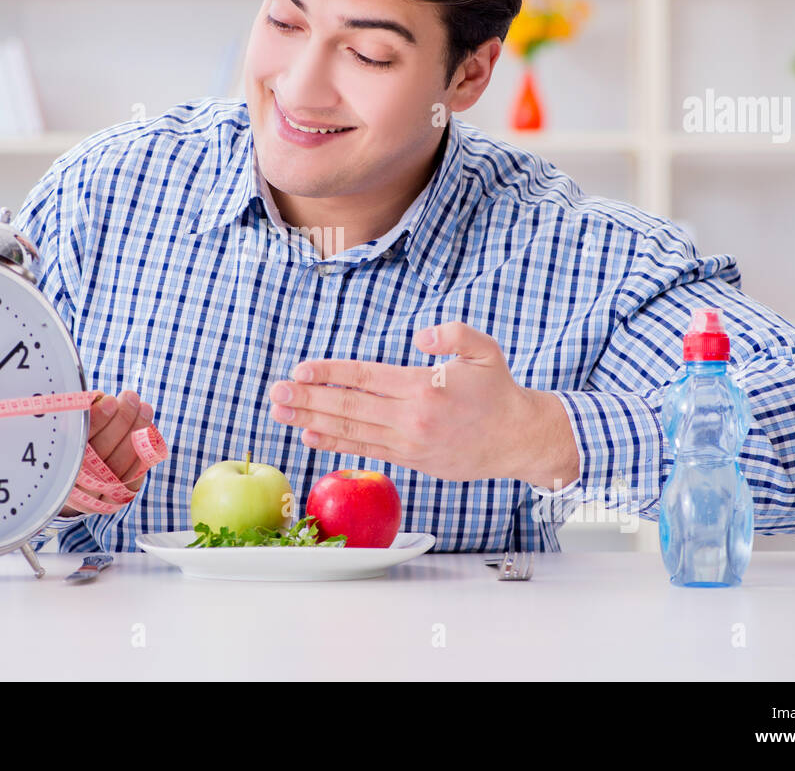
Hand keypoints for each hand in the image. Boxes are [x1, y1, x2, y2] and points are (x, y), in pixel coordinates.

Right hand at [58, 390, 167, 516]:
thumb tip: (99, 398)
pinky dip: (142, 454)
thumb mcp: (69, 426)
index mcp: (54, 463)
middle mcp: (71, 485)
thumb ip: (79, 415)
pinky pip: (132, 477)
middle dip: (122, 421)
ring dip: (136, 434)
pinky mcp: (112, 502)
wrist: (71, 481)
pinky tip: (146, 431)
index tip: (111, 400)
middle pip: (103, 453)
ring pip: (120, 466)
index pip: (78, 440)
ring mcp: (92, 497)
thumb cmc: (72, 442)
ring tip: (144, 409)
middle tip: (132, 398)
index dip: (97, 420)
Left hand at [265, 322, 579, 486]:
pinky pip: (366, 450)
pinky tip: (310, 435)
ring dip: (312, 421)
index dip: (331, 374)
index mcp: (424, 387)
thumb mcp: (484, 350)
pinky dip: (335, 444)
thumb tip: (420, 336)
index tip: (301, 369)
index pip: (366, 378)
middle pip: (350, 406)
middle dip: (309, 398)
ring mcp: (409, 442)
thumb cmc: (498, 390)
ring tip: (281, 413)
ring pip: (352, 431)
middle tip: (276, 392)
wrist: (519, 439)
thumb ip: (453, 334)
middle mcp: (412, 417)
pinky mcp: (411, 460)